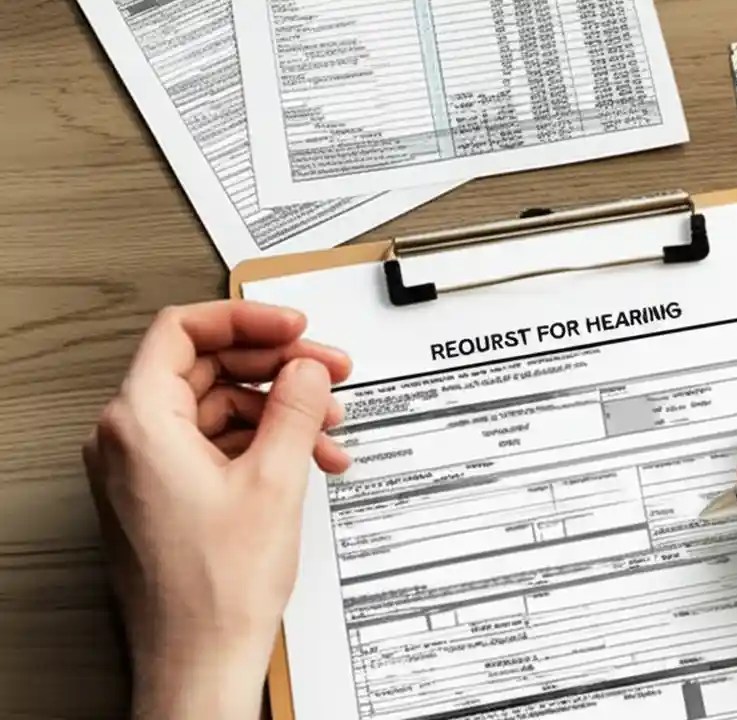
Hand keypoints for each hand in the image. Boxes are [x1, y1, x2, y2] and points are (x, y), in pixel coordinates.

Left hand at [83, 301, 352, 719]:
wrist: (199, 660)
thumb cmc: (215, 591)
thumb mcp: (275, 480)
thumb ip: (294, 406)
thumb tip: (306, 366)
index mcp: (139, 423)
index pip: (184, 331)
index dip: (248, 318)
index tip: (293, 326)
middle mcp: (129, 441)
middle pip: (206, 369)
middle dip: (277, 369)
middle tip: (327, 372)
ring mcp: (143, 470)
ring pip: (218, 410)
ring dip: (279, 412)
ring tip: (328, 429)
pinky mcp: (162, 495)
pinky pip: (214, 447)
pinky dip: (263, 446)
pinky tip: (306, 460)